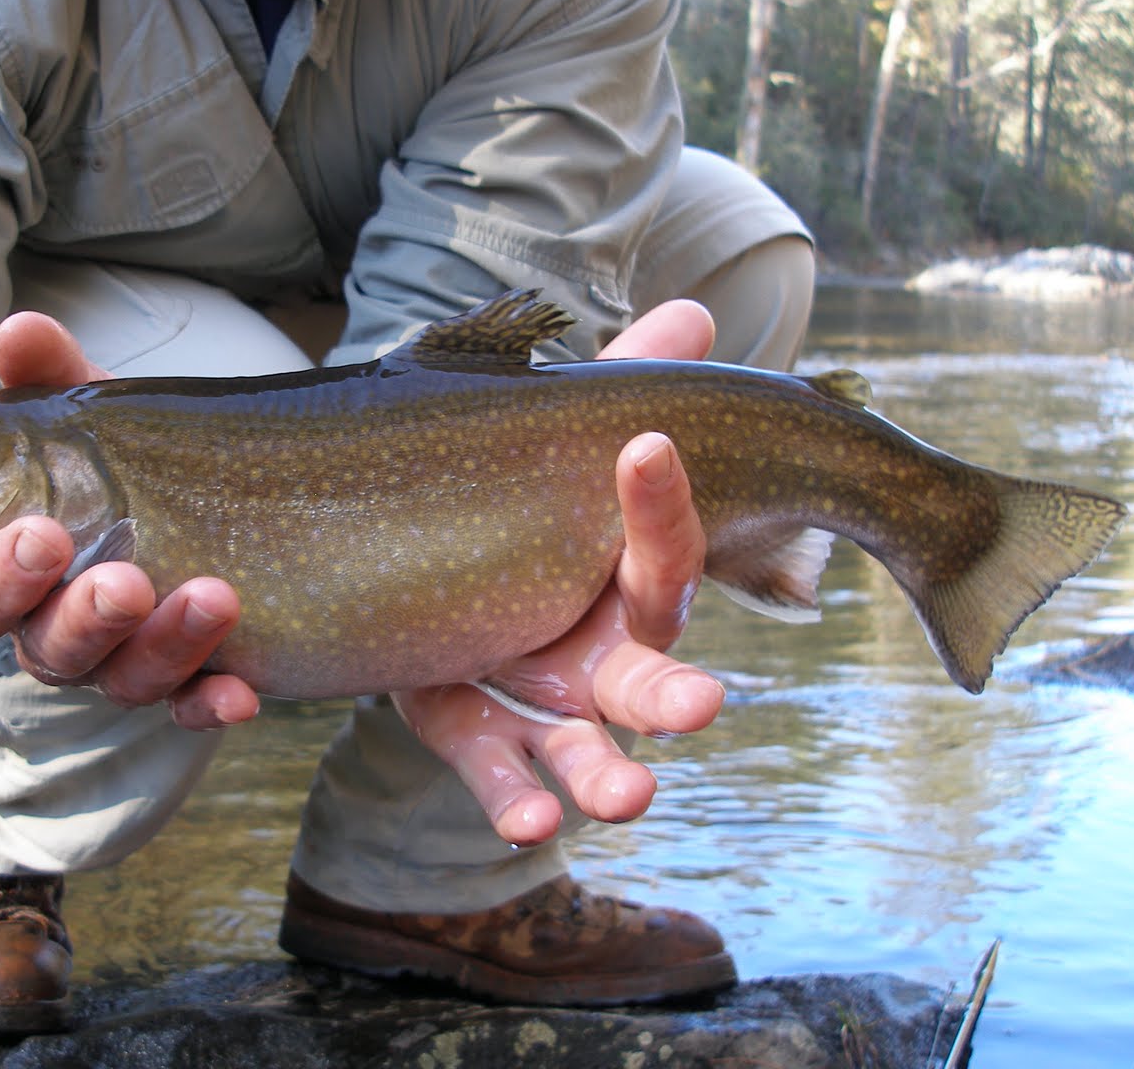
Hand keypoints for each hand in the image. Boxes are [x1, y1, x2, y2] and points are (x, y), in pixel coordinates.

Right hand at [0, 311, 260, 728]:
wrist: (231, 492)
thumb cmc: (132, 459)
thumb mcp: (102, 416)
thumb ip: (56, 376)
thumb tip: (19, 330)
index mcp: (17, 569)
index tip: (43, 533)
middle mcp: (61, 627)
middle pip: (48, 650)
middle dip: (84, 618)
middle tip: (126, 581)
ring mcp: (126, 661)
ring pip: (127, 679)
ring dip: (168, 644)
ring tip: (216, 594)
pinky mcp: (193, 680)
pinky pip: (195, 708)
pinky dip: (214, 704)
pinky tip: (245, 693)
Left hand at [393, 299, 723, 845]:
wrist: (426, 568)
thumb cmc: (514, 504)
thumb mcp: (551, 446)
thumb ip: (614, 390)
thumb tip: (692, 312)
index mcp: (621, 576)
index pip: (656, 546)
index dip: (656, 504)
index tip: (647, 447)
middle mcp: (595, 649)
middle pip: (645, 676)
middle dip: (675, 695)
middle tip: (708, 706)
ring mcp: (536, 699)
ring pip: (583, 743)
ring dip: (605, 775)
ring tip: (627, 797)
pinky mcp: (472, 729)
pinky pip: (495, 770)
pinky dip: (513, 796)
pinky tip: (529, 821)